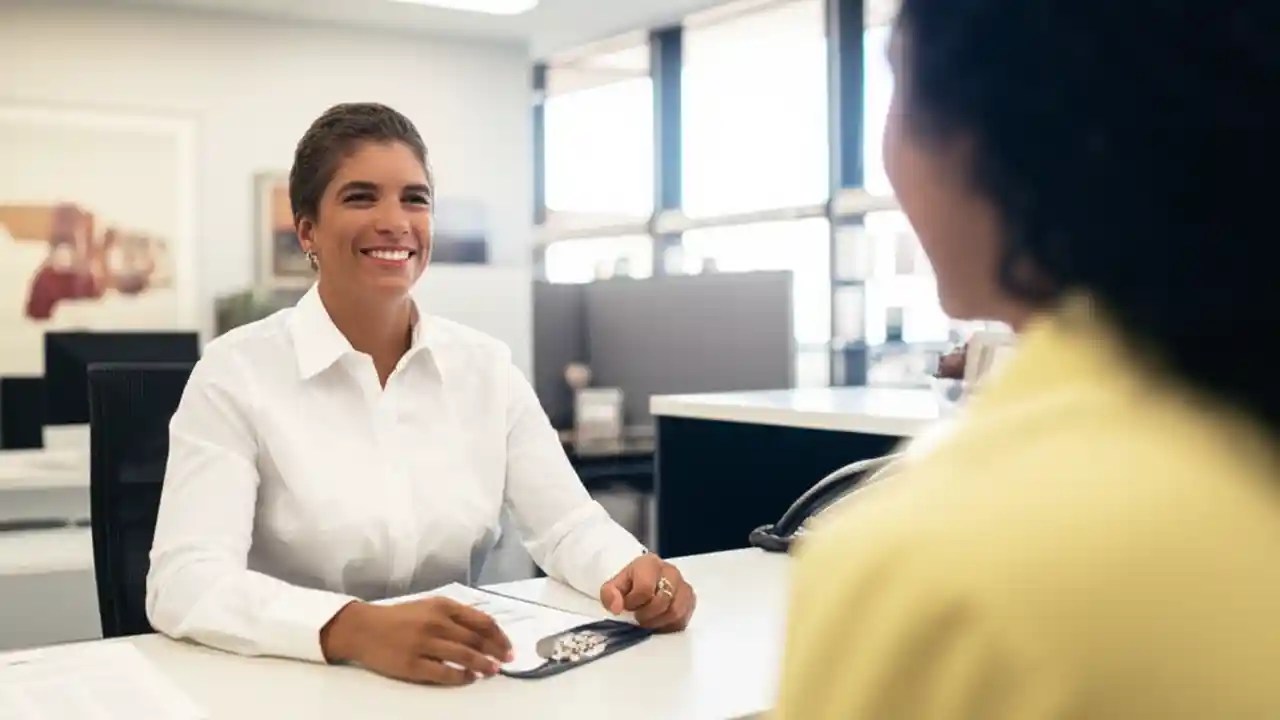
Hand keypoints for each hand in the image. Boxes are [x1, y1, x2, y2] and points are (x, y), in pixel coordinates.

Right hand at [320, 597, 512, 685]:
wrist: (363, 628)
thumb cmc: (399, 617)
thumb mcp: (428, 607)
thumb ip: (454, 616)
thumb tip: (484, 632)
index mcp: (442, 606)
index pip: (481, 621)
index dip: (499, 636)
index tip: (508, 647)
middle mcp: (436, 622)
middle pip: (476, 639)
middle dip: (495, 652)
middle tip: (506, 662)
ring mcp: (424, 644)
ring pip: (464, 656)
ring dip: (483, 665)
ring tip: (492, 671)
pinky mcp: (412, 664)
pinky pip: (444, 673)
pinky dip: (461, 677)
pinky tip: (469, 678)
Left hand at [599, 553, 695, 632]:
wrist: (644, 581)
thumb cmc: (630, 584)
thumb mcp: (613, 586)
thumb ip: (610, 594)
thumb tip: (617, 608)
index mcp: (650, 564)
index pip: (645, 588)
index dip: (633, 603)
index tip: (627, 606)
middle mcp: (671, 572)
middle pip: (662, 601)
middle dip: (646, 615)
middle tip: (637, 616)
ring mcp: (683, 586)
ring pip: (675, 612)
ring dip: (658, 622)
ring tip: (648, 620)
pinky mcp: (690, 601)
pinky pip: (683, 620)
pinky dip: (669, 626)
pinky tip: (658, 622)